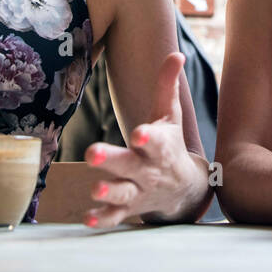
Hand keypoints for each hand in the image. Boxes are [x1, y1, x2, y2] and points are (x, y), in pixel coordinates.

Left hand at [82, 52, 195, 227]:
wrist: (184, 190)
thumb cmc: (171, 145)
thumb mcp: (171, 115)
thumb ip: (167, 86)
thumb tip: (176, 53)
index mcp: (159, 147)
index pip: (156, 141)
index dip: (148, 138)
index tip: (138, 133)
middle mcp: (149, 170)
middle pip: (131, 165)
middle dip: (113, 160)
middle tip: (91, 153)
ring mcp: (139, 191)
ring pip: (123, 193)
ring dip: (109, 191)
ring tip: (95, 189)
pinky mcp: (129, 208)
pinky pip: (116, 216)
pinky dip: (104, 218)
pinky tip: (87, 217)